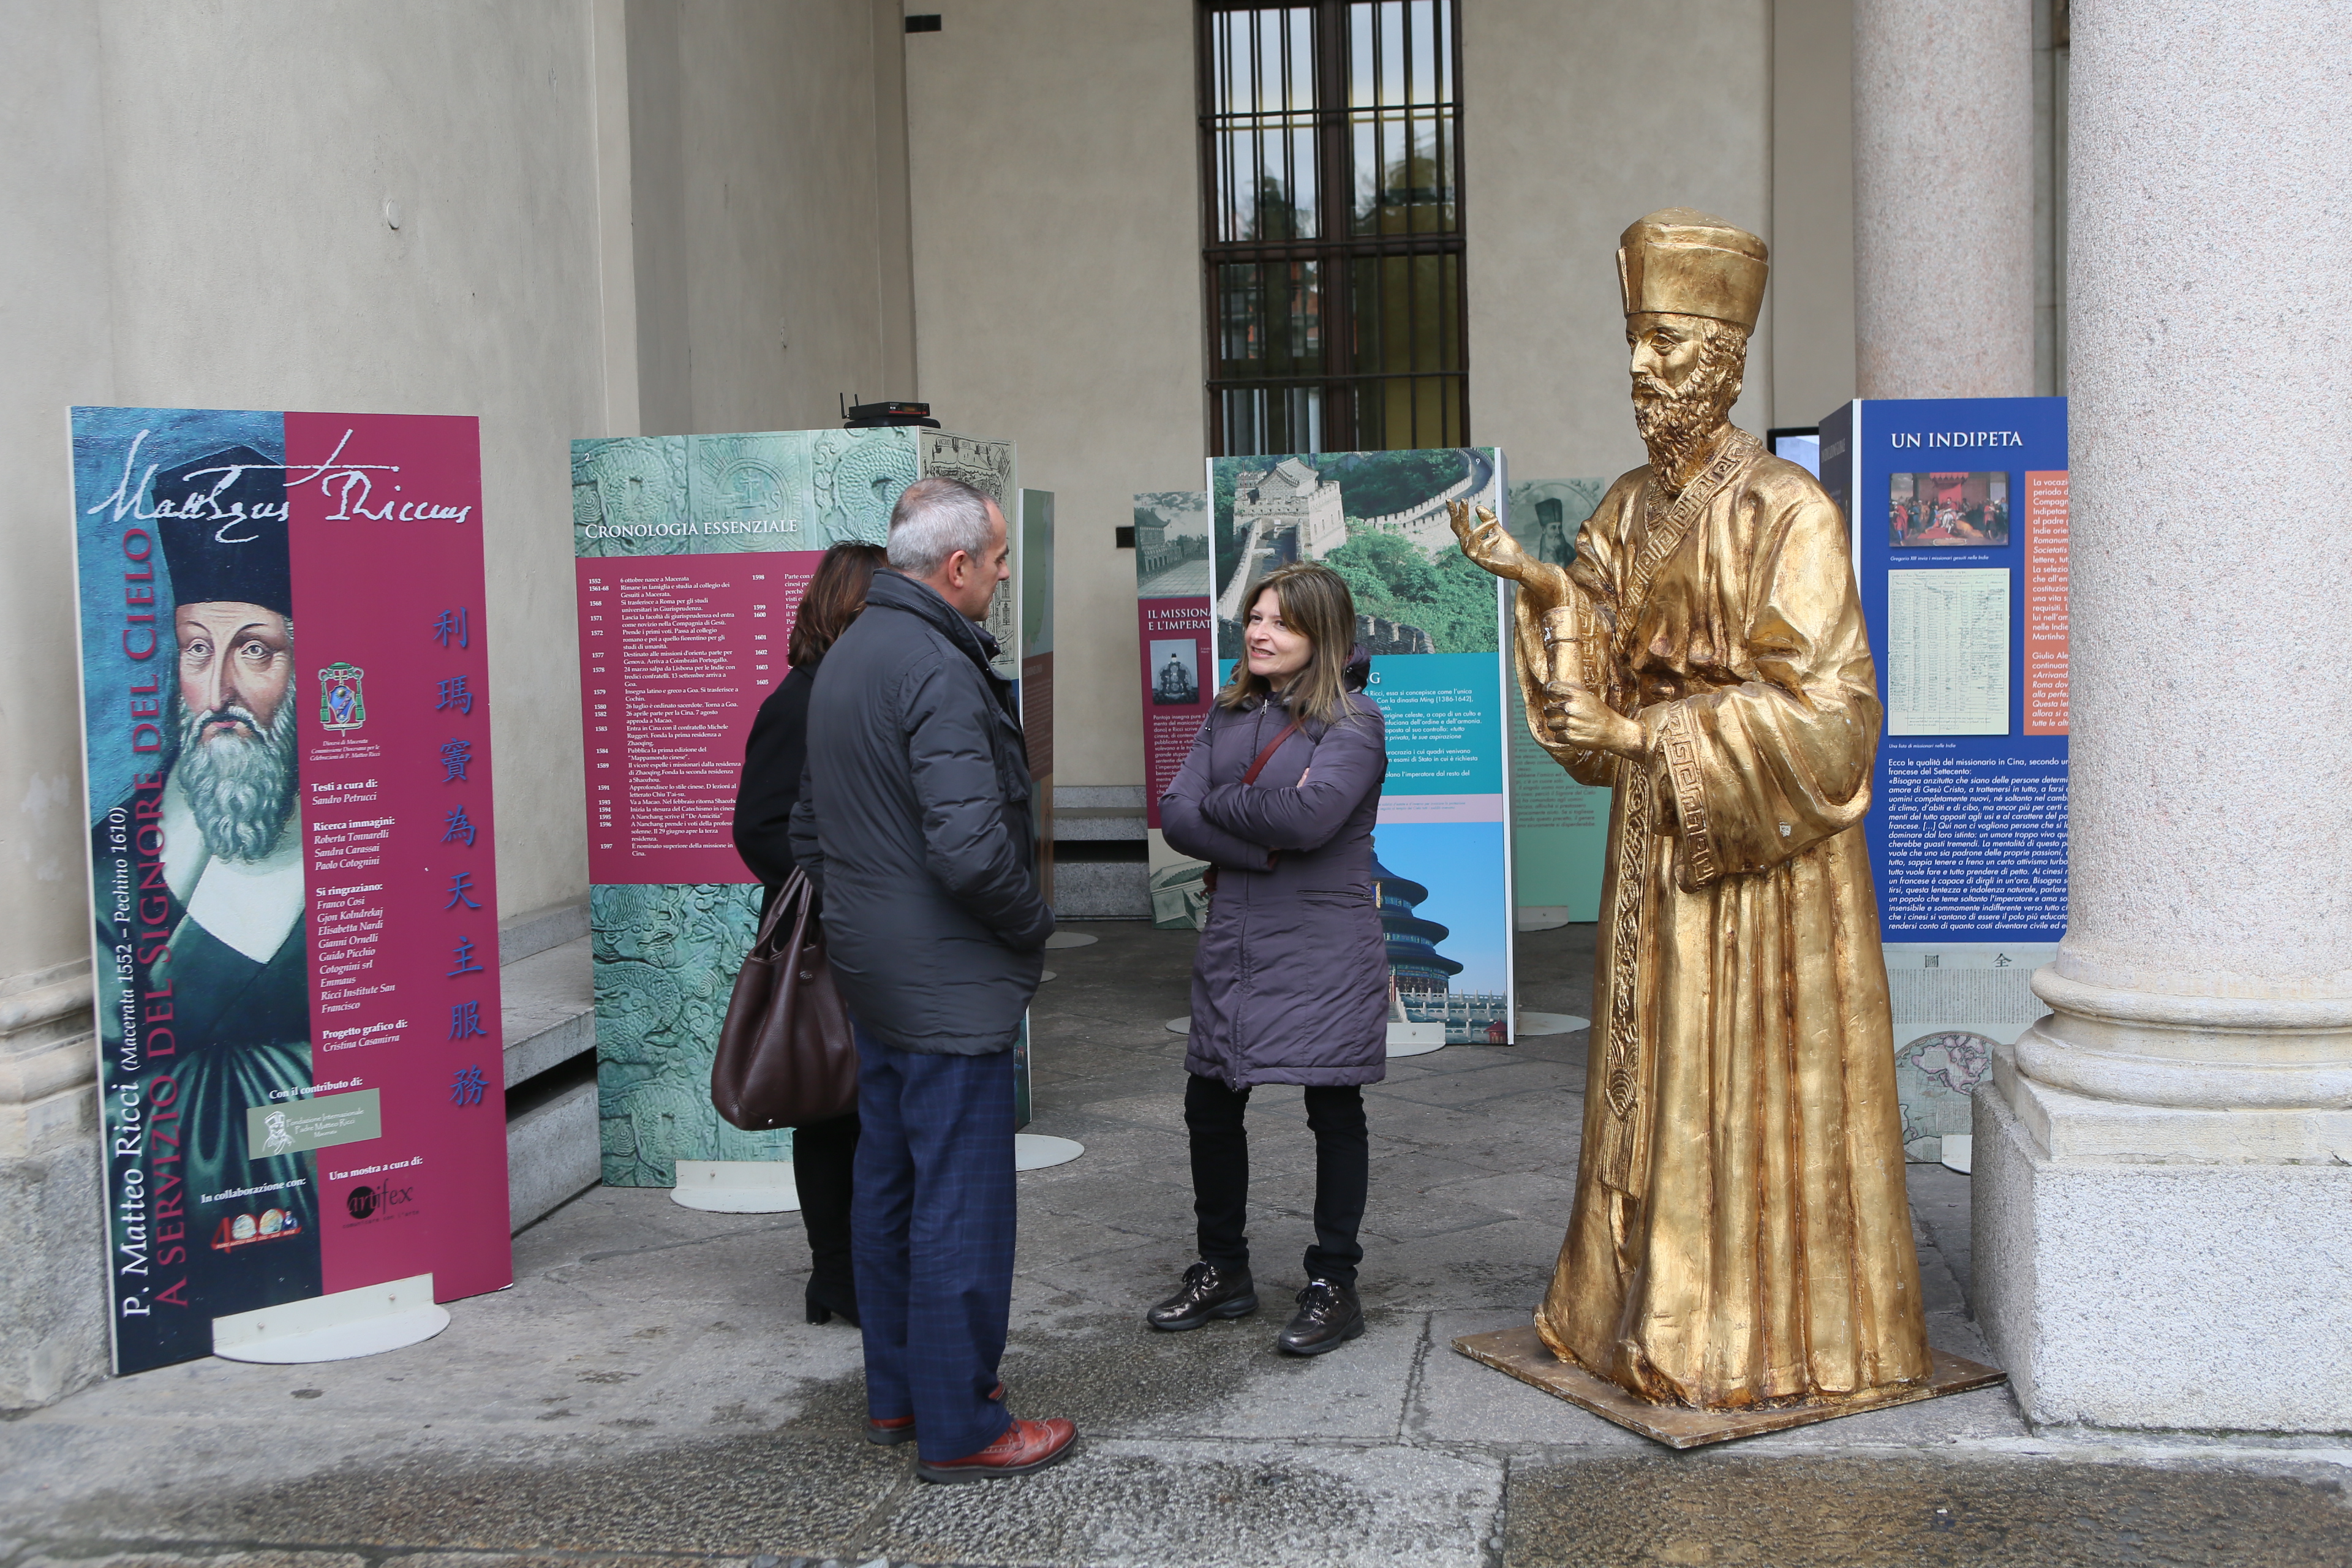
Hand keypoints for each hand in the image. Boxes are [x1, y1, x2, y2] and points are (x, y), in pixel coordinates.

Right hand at [1452, 501, 1569, 613]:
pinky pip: (1483, 546)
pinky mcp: (1484, 562)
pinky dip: (1491, 539)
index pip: (1459, 525)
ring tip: (1495, 521)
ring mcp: (1475, 556)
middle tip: (1463, 500)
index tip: (1454, 499)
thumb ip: (1488, 520)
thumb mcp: (1497, 530)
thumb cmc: (1508, 550)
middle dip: (1460, 514)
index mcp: (1471, 542)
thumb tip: (1478, 507)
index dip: (1456, 513)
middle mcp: (1469, 549)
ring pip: (1473, 535)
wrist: (1520, 563)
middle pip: (1459, 529)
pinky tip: (1498, 538)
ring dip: (1485, 525)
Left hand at [1543, 680, 1643, 759]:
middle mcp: (1571, 707)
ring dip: (1556, 725)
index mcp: (1576, 695)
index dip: (1548, 691)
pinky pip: (1557, 736)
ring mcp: (1570, 722)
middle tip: (1557, 714)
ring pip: (1550, 723)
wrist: (1613, 731)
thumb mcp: (1589, 698)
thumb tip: (1555, 692)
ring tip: (1566, 726)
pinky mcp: (1570, 736)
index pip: (1552, 689)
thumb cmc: (1601, 714)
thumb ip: (1573, 695)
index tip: (1548, 693)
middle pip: (1548, 708)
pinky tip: (1571, 733)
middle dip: (1551, 712)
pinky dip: (1562, 736)